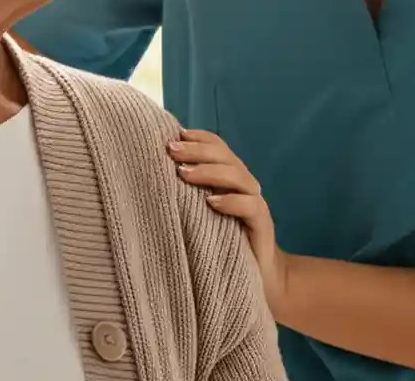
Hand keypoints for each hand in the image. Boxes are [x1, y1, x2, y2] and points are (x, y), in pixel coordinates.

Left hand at [167, 128, 291, 311]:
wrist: (259, 279)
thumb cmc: (220, 242)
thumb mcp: (200, 213)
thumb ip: (187, 192)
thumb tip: (153, 171)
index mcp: (230, 177)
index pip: (218, 147)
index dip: (198, 138)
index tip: (173, 135)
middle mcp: (244, 185)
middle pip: (225, 157)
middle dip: (197, 150)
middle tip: (171, 151)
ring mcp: (255, 203)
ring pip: (237, 176)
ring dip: (209, 172)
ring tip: (183, 174)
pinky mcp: (262, 225)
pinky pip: (250, 206)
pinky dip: (231, 201)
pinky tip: (211, 202)